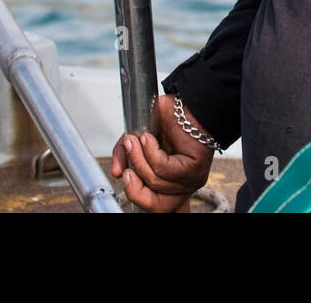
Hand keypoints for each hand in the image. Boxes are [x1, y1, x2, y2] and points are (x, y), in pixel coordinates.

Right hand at [110, 94, 214, 212]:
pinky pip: (164, 168)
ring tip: (134, 140)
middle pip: (154, 204)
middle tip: (125, 165)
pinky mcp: (194, 167)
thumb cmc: (168, 122)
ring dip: (138, 158)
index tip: (124, 175)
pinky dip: (151, 152)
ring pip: (155, 181)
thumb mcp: (138, 143)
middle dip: (133, 185)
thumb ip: (125, 157)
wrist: (187, 103)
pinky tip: (149, 138)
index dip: (138, 196)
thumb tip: (117, 172)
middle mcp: (181, 186)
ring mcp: (190, 179)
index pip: (158, 207)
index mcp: (170, 184)